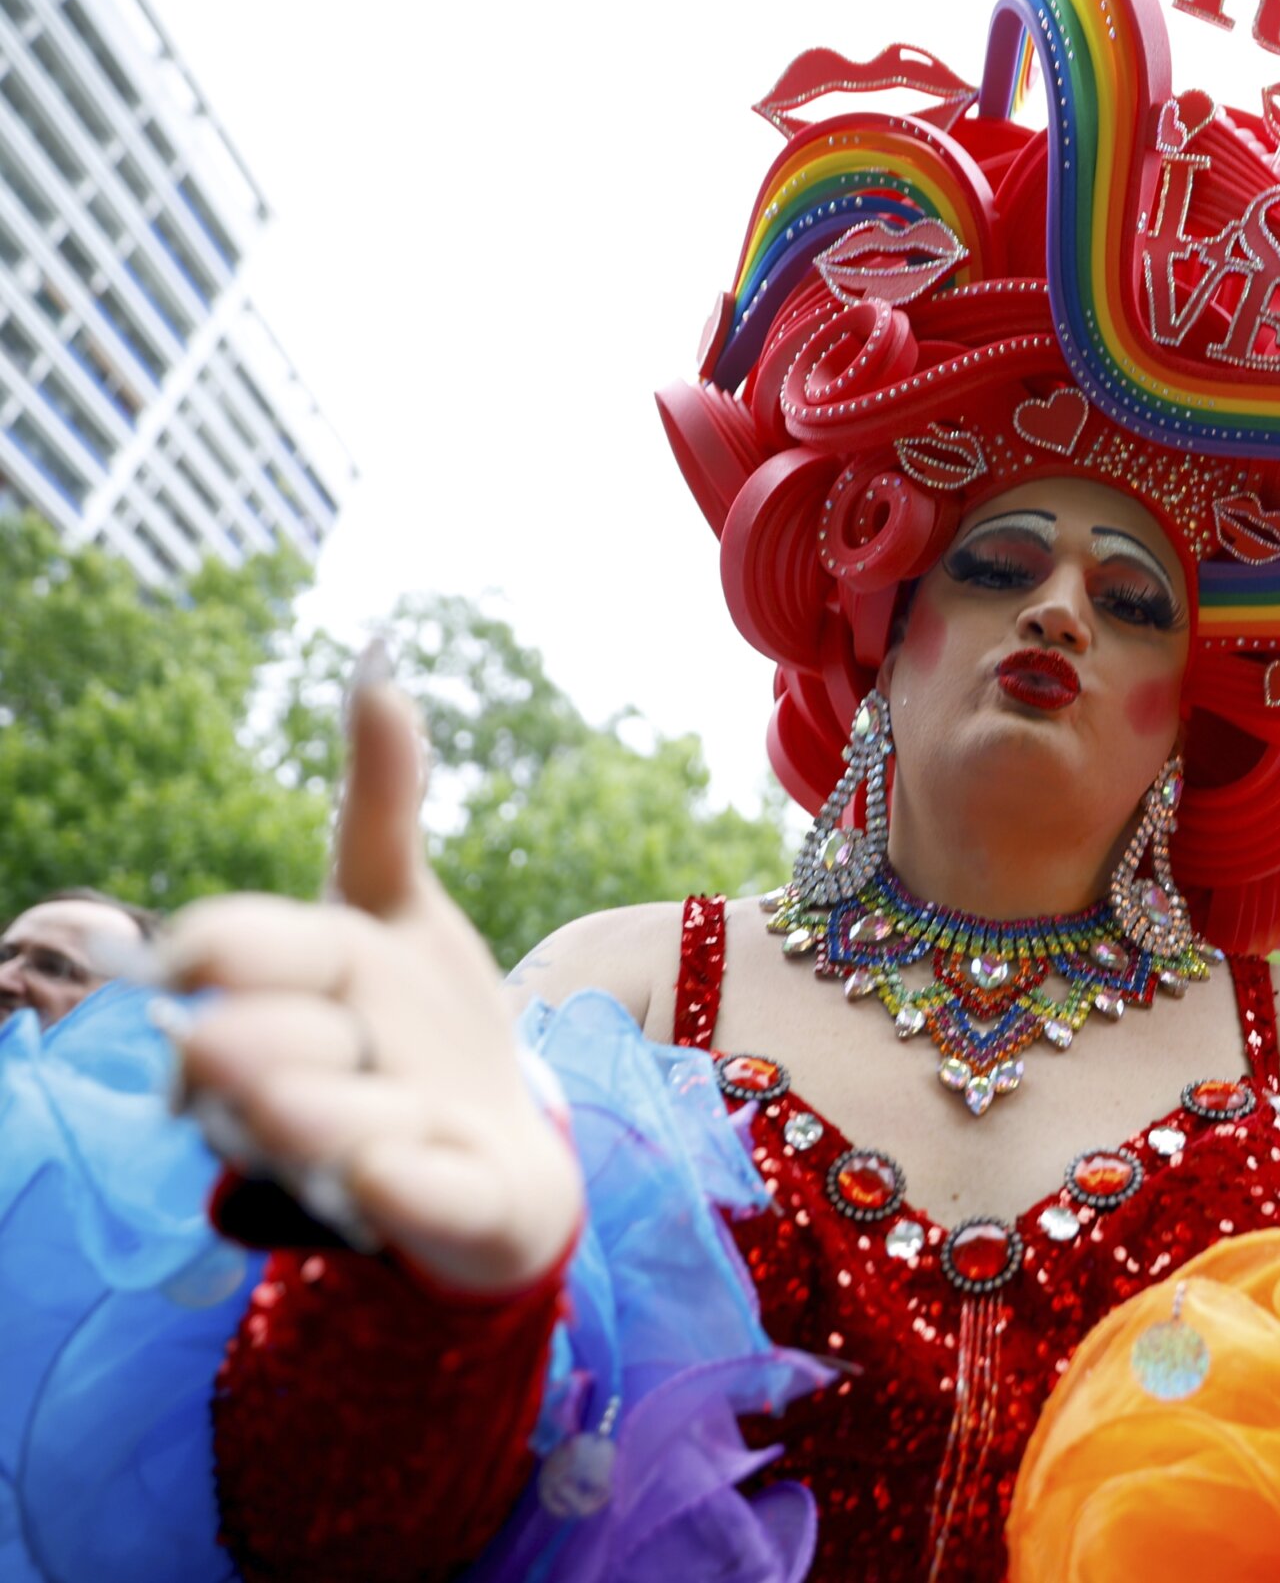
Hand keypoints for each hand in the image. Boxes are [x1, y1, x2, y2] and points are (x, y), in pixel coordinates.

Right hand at [165, 665, 582, 1293]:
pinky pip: (415, 1198)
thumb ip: (381, 797)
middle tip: (230, 1042)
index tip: (193, 957)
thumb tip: (376, 654)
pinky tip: (389, 1165)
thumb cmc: (421, 1026)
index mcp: (289, 1001)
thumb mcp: (402, 906)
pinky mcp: (441, 1210)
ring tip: (312, 1104)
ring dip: (313, 1115)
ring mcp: (364, 1152)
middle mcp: (305, 1082)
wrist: (503, 1156)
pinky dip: (401, 1182)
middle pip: (265, 1052)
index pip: (238, 959)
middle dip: (256, 1041)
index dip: (220, 953)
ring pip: (325, 1132)